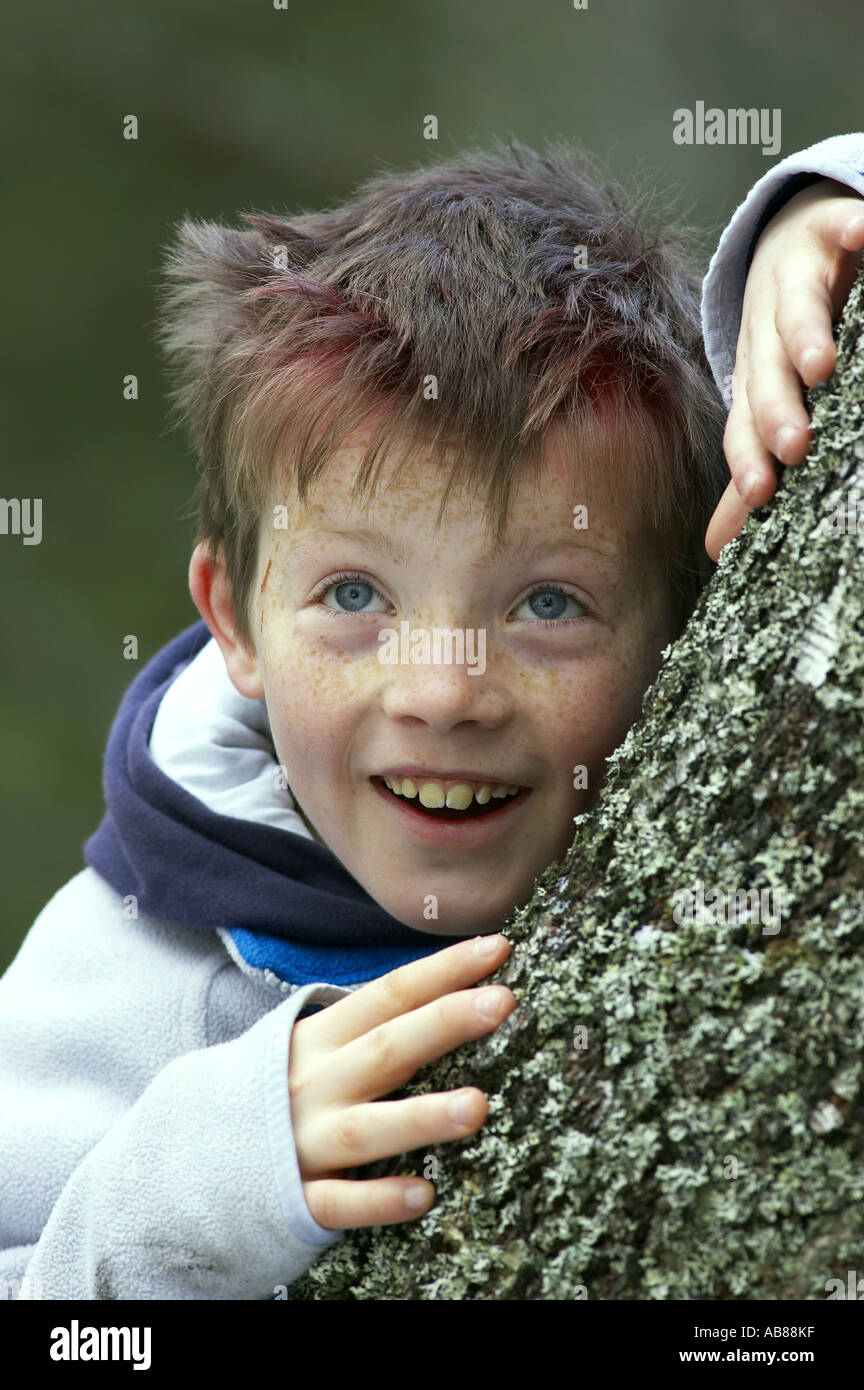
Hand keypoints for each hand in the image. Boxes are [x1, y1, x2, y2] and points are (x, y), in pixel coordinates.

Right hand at [287, 932, 514, 1228]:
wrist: (187, 1153)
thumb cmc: (275, 1090)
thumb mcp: (312, 1045)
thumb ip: (371, 1025)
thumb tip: (452, 991)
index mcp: (320, 1039)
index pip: (389, 994)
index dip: (442, 971)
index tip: (497, 948)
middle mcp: (315, 1085)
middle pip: (385, 1049)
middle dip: (443, 1023)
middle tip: (500, 1001)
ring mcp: (304, 1142)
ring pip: (366, 1129)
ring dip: (421, 1116)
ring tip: (478, 1106)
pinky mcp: (294, 1199)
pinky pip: (338, 1202)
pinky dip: (376, 1198)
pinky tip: (422, 1194)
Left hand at [706, 178, 863, 560]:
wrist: (786, 240)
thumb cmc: (779, 336)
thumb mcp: (764, 399)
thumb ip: (752, 468)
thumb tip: (718, 551)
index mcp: (751, 381)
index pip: (743, 425)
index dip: (748, 458)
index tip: (759, 494)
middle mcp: (763, 335)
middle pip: (764, 376)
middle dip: (776, 411)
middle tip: (791, 446)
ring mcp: (793, 282)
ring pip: (794, 312)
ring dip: (803, 337)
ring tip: (820, 366)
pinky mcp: (826, 234)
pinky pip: (839, 229)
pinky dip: (853, 229)